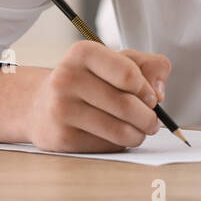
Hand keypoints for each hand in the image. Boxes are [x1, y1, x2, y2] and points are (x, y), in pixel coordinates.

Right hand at [26, 41, 169, 152]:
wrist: (41, 107)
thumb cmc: (87, 82)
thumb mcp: (115, 62)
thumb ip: (147, 66)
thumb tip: (159, 92)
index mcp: (82, 53)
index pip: (128, 74)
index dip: (147, 90)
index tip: (150, 97)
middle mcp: (67, 78)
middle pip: (127, 105)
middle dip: (149, 118)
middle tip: (151, 121)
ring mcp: (61, 109)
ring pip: (120, 130)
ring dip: (138, 135)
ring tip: (138, 131)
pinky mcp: (62, 137)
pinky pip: (107, 146)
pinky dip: (119, 144)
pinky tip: (113, 136)